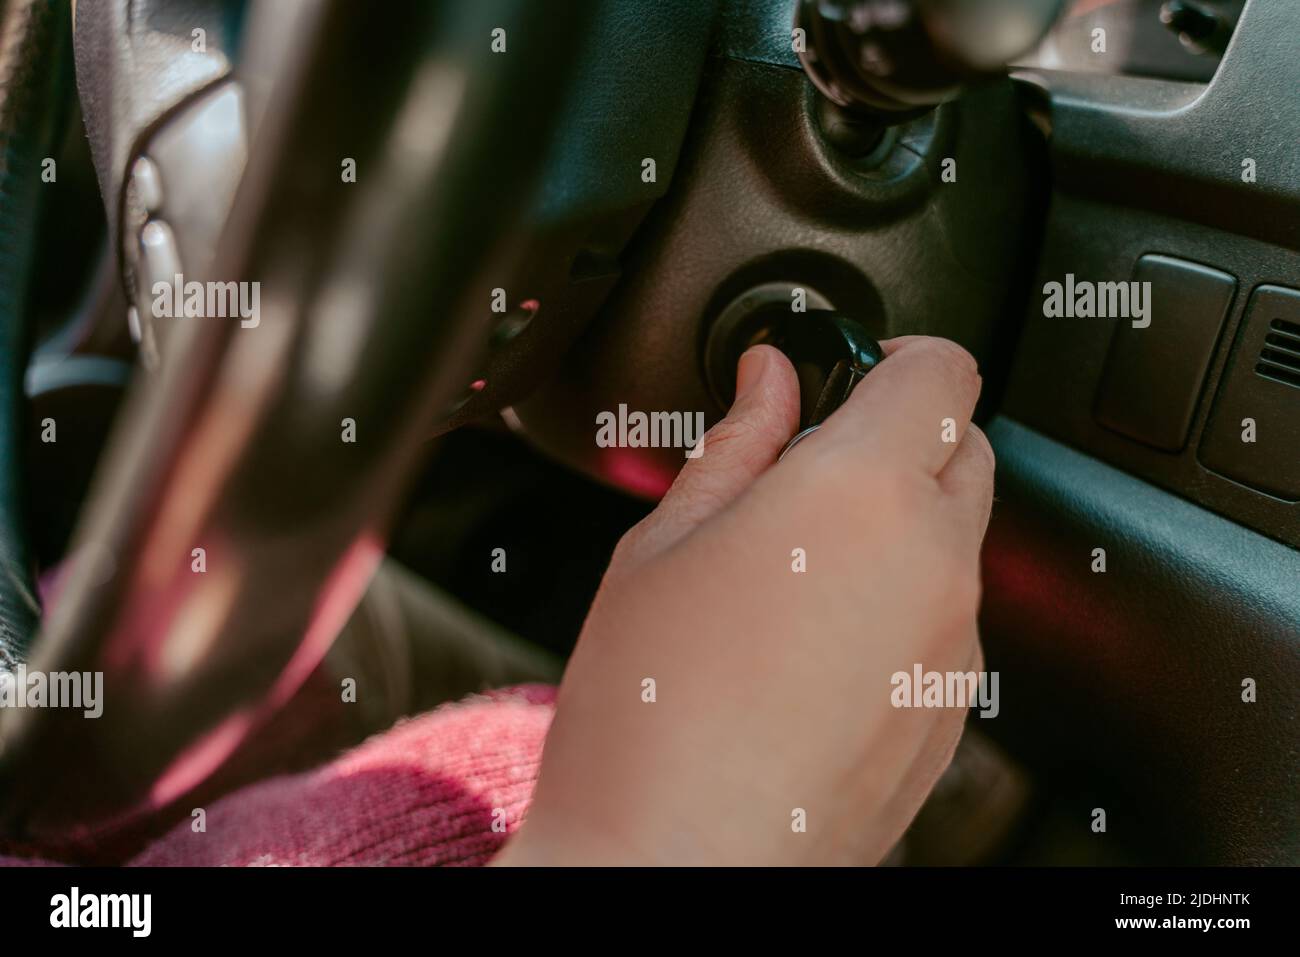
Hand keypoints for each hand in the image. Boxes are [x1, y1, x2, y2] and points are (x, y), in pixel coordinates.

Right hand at [497, 336, 994, 864]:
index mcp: (860, 493)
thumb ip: (736, 444)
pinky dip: (899, 604)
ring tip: (790, 580)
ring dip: (896, 527)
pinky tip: (812, 647)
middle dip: (899, 439)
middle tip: (803, 477)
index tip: (848, 376)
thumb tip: (769, 380)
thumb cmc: (648, 713)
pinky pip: (946, 619)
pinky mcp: (951, 710)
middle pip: (964, 449)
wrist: (676, 868)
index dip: (894, 358)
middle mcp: (932, 562)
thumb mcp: (664, 545)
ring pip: (955, 539)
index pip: (941, 371)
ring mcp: (954, 645)